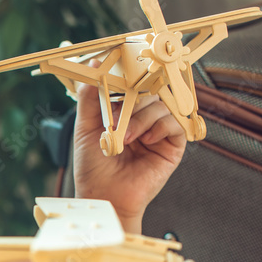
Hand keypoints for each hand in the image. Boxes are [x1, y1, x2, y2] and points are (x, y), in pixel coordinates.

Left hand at [72, 61, 186, 232]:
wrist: (104, 197)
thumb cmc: (94, 168)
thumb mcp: (86, 128)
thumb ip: (89, 97)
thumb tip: (93, 64)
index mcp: (124, 113)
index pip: (133, 85)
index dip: (129, 78)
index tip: (120, 74)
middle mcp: (143, 120)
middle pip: (150, 90)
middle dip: (133, 100)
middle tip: (117, 117)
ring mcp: (158, 131)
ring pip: (162, 104)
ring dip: (142, 117)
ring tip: (125, 138)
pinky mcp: (172, 145)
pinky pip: (176, 121)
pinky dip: (160, 126)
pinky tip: (145, 141)